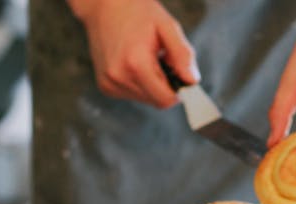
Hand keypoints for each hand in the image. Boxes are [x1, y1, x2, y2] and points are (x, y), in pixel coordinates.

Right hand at [68, 0, 199, 108]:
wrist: (104, 7)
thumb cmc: (137, 12)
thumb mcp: (167, 26)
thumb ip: (182, 54)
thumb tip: (191, 81)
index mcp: (136, 64)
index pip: (166, 99)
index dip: (178, 89)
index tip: (181, 74)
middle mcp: (119, 78)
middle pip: (156, 101)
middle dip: (165, 84)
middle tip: (161, 59)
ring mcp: (109, 84)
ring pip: (145, 99)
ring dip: (152, 83)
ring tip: (146, 58)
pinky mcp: (105, 86)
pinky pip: (132, 94)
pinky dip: (139, 82)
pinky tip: (134, 62)